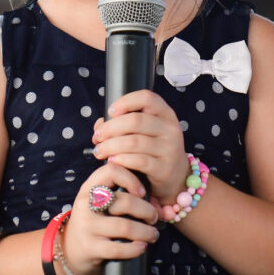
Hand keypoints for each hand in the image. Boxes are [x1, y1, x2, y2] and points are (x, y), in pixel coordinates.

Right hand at [59, 162, 159, 274]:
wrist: (70, 249)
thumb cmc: (95, 222)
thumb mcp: (100, 204)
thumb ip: (123, 197)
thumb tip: (160, 206)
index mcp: (89, 188)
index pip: (111, 171)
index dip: (131, 179)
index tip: (142, 192)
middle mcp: (85, 204)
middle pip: (124, 201)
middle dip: (147, 211)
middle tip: (154, 218)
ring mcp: (86, 226)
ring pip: (125, 227)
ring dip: (146, 232)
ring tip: (152, 234)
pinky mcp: (90, 247)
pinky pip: (118, 249)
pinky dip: (135, 249)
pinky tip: (142, 247)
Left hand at [91, 89, 187, 203]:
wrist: (176, 176)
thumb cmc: (154, 149)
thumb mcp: (146, 131)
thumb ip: (125, 124)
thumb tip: (100, 124)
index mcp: (165, 114)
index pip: (147, 98)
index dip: (125, 101)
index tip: (110, 112)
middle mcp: (170, 129)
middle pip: (135, 121)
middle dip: (110, 128)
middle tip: (97, 136)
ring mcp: (170, 149)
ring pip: (133, 142)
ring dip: (110, 146)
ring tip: (99, 151)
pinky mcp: (165, 168)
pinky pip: (138, 161)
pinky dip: (121, 160)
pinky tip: (112, 160)